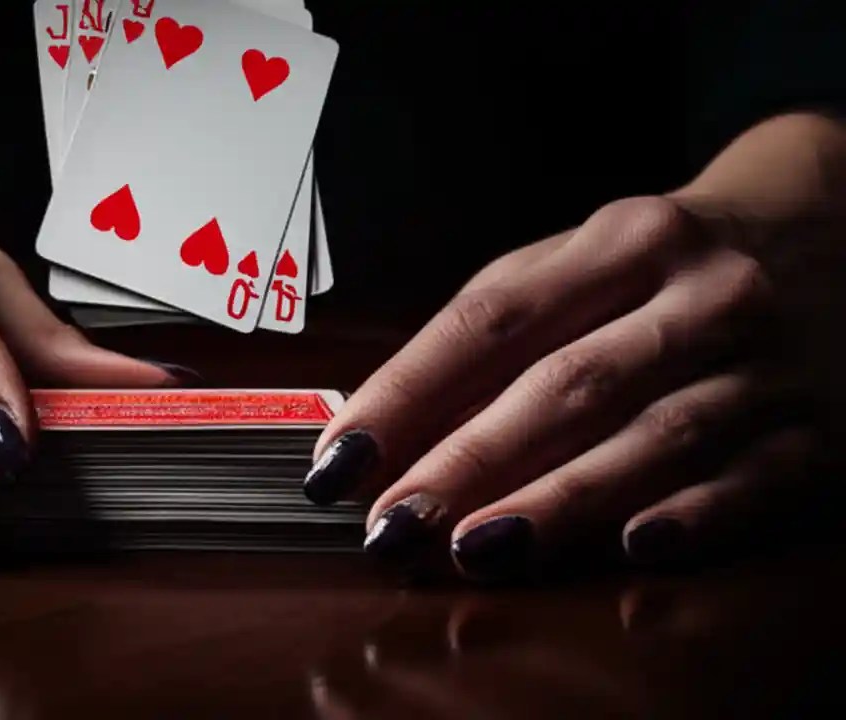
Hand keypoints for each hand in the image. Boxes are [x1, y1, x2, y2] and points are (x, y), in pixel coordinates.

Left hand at [305, 163, 845, 579]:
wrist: (836, 227)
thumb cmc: (673, 260)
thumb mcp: (589, 257)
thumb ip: (498, 324)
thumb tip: (386, 416)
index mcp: (625, 241)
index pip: (492, 319)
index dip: (408, 391)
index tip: (342, 456)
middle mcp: (699, 294)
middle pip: (564, 385)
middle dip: (467, 461)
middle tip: (392, 523)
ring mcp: (764, 363)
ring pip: (652, 438)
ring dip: (558, 501)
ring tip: (475, 548)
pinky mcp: (816, 429)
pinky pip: (752, 480)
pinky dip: (693, 515)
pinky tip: (632, 548)